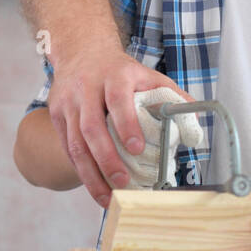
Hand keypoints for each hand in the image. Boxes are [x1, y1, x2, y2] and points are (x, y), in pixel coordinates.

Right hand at [47, 38, 195, 206]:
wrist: (82, 52)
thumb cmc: (120, 70)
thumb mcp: (147, 74)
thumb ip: (171, 95)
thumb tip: (194, 118)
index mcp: (115, 76)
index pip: (118, 100)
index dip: (126, 124)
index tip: (137, 148)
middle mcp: (87, 88)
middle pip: (91, 127)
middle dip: (106, 159)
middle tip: (122, 182)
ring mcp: (68, 102)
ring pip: (74, 143)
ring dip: (91, 174)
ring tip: (107, 197)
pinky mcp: (56, 115)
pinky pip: (66, 148)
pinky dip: (80, 170)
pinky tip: (94, 188)